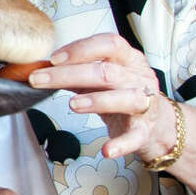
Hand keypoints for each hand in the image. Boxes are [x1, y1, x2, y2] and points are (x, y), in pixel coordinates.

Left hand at [29, 33, 177, 160]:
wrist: (155, 123)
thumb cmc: (122, 94)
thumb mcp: (100, 78)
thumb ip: (75, 71)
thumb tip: (40, 69)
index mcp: (128, 59)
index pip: (109, 44)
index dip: (81, 49)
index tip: (54, 58)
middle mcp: (139, 78)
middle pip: (107, 72)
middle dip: (70, 74)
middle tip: (40, 80)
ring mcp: (144, 104)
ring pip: (125, 98)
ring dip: (97, 100)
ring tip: (73, 105)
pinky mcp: (144, 130)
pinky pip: (135, 137)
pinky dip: (121, 144)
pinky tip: (107, 150)